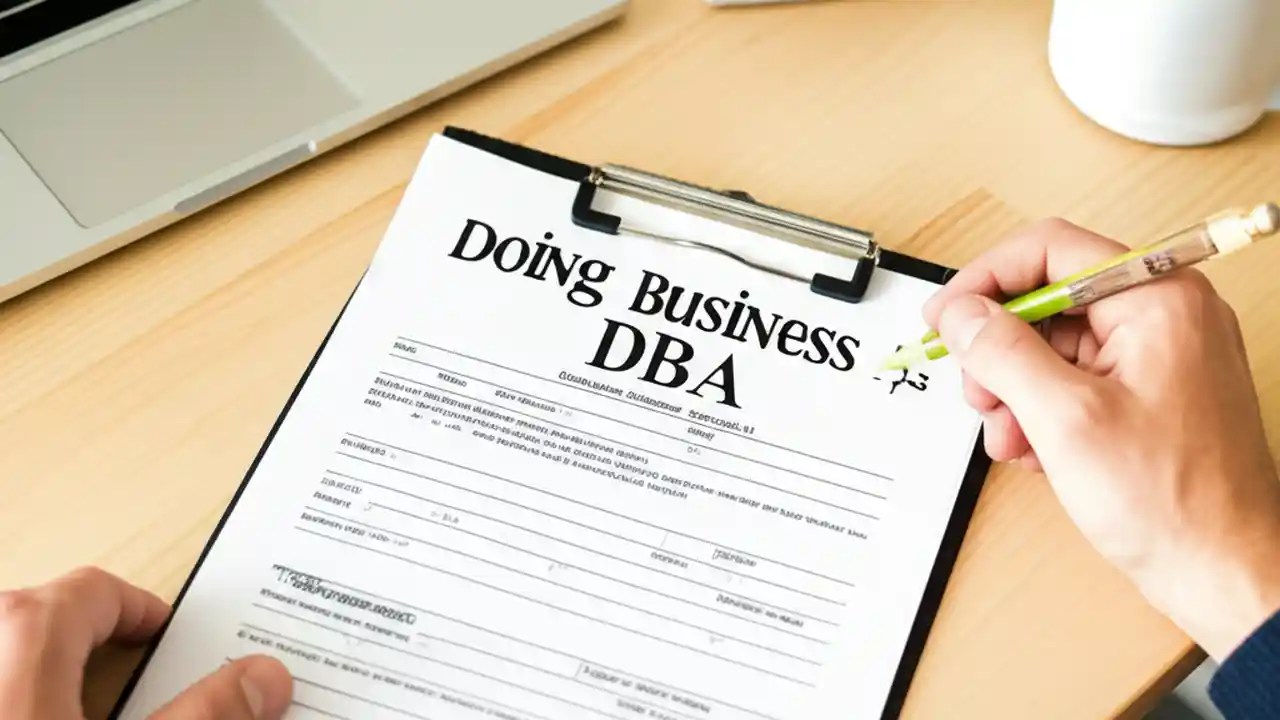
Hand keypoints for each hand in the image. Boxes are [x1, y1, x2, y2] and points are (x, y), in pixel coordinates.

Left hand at [0, 567, 292, 718]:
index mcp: (19, 643)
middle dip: (75, 639)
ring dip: (30, 676)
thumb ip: (202, 719)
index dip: (137, 610)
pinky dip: (7, 702)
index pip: (89, 592)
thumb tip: (262, 679)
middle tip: (118, 674)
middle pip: (28, 619)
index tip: (165, 636)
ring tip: (60, 708)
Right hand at [924, 218, 1279, 660]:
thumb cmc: (1175, 502)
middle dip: (1000, 352)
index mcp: (1157, 300)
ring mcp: (1157, 354)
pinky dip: (1040, 410)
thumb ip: (1003, 353)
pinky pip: (1071, 379)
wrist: (1222, 571)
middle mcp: (1164, 315)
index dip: (986, 280)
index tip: (947, 317)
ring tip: (1014, 438)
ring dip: (1014, 390)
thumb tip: (961, 313)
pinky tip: (1036, 450)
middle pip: (1045, 300)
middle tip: (981, 396)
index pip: (1050, 250)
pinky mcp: (1146, 390)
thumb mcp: (1065, 419)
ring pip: (1050, 345)